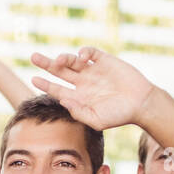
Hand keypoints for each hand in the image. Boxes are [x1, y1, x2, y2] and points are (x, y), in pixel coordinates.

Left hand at [30, 46, 153, 130]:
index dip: (45, 84)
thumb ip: (79, 113)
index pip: (57, 89)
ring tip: (60, 60)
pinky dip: (84, 53)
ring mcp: (93, 70)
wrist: (141, 103)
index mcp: (79, 97)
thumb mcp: (97, 120)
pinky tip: (82, 58)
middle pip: (60, 71)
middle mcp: (83, 82)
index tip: (34, 79)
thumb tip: (63, 101)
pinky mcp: (105, 61)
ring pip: (72, 61)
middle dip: (46, 64)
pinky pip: (90, 53)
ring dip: (64, 58)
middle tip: (33, 57)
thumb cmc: (119, 115)